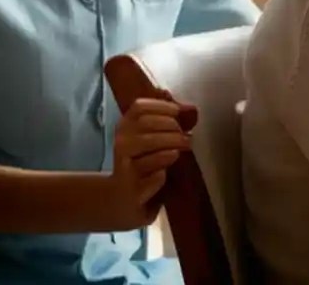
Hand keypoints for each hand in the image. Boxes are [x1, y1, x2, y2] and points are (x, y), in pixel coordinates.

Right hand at [104, 96, 192, 229]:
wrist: (118, 201)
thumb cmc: (141, 166)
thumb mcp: (150, 143)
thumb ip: (166, 125)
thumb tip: (190, 109)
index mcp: (125, 128)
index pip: (139, 108)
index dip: (161, 106)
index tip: (178, 112)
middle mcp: (121, 143)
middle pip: (145, 123)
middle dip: (170, 126)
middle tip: (186, 136)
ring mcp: (123, 165)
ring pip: (147, 143)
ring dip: (170, 144)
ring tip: (183, 148)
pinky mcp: (130, 189)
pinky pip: (153, 175)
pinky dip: (162, 172)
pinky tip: (166, 173)